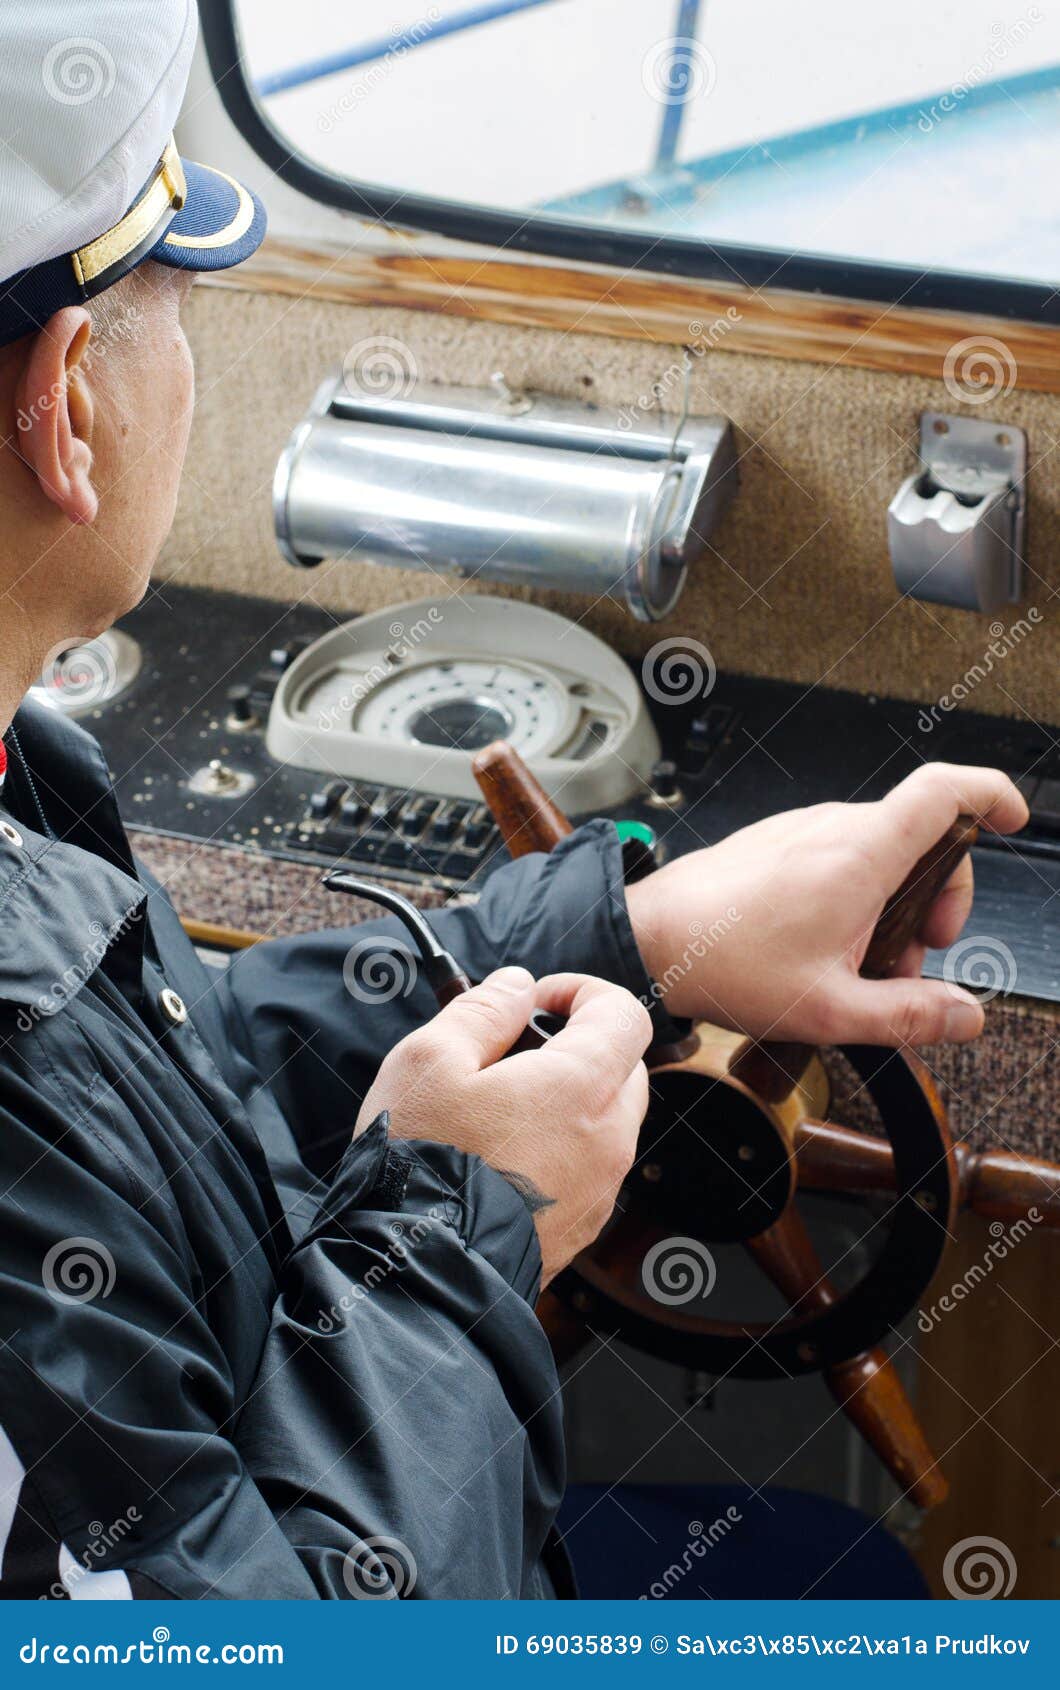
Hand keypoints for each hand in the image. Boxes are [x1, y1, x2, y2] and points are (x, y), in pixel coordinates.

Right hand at [356, 968, 651, 1284]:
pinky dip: (563, 1148)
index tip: (540, 1000)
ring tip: (499, 1110)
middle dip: (579, 1046)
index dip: (584, 992)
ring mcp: (601, 1188)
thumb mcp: (430, 1061)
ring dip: (570, 1100)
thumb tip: (517, 985)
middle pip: (623, 1067)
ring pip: (607, 1120)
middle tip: (514, 1053)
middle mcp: (608, 1137)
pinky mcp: (584, 1226)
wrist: (421, 1273)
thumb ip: (483, 1010)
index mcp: (581, 1086)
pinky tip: (504, 1157)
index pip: (625, 1014)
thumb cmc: (423, 1162)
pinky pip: (591, 1167)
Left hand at [625, 763, 1027, 1048]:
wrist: (649, 939)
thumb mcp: (830, 1009)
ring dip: (893, 904)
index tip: (1014, 818)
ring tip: (861, 964)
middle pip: (924, 835)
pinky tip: (825, 946)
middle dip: (939, 898)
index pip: (947, 790)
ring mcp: (802, 830)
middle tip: (916, 958)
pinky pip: (840, 853)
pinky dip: (855, 893)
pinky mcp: (777, 841)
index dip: (992, 793)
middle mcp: (833, 827)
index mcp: (860, 854)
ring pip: (881, 849)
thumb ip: (909, 1014)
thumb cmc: (726, 965)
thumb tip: (965, 1015)